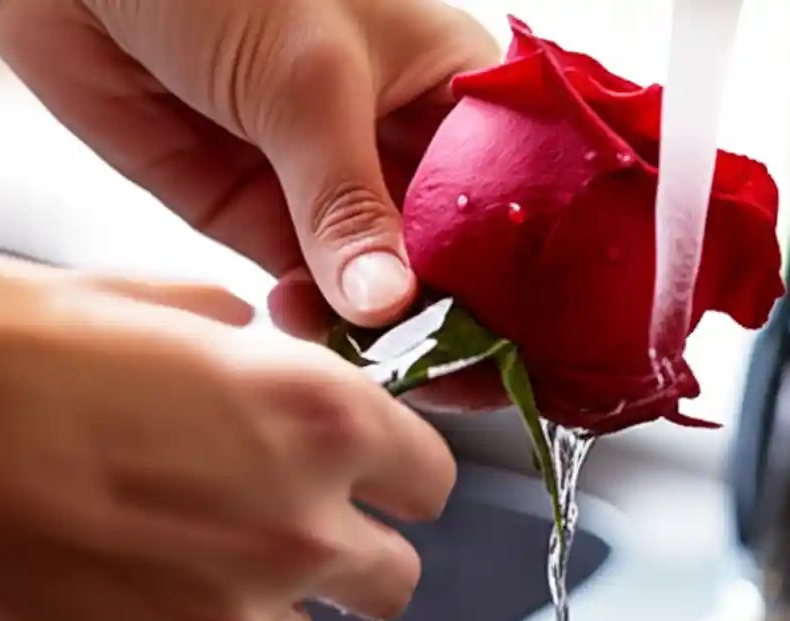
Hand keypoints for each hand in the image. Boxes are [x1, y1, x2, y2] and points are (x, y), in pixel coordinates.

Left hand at [0, 0, 498, 331]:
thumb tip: (391, 304)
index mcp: (452, 84)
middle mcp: (403, 139)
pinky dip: (316, 318)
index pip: (513, 190)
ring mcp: (335, 184)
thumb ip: (348, 204)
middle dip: (454, 312)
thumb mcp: (306, 83)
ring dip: (381, 326)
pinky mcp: (265, 216)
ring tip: (373, 352)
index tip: (522, 335)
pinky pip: (311, 289)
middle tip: (447, 368)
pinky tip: (310, 321)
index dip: (523, 266)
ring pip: (385, 282)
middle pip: (457, 252)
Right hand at [0, 249, 454, 620]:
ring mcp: (234, 619)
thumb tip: (252, 347)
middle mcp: (300, 525)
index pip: (432, 480)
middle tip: (279, 526)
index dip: (400, 478)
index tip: (374, 480)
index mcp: (318, 418)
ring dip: (257, 604)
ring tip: (170, 558)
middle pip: (392, 578)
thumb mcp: (148, 300)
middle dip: (349, 555)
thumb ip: (236, 338)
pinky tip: (116, 597)